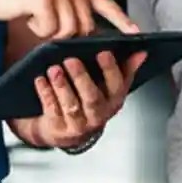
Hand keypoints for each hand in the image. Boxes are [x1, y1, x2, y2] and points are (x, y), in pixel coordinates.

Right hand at [0, 0, 139, 37]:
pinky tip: (28, 17)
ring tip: (36, 18)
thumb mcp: (52, 1)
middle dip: (66, 34)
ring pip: (69, 30)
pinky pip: (50, 29)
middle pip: (85, 26)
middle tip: (44, 25)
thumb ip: (72, 10)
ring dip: (50, 32)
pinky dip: (38, 29)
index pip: (106, 3)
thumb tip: (90, 34)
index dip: (121, 20)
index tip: (136, 33)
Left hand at [10, 49, 147, 149]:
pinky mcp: (59, 129)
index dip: (110, 70)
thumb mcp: (108, 86)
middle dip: (81, 78)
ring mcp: (79, 125)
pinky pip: (52, 110)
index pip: (116, 86)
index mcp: (113, 101)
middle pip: (92, 98)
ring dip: (62, 86)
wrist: (66, 131)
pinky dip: (46, 94)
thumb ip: (124, 68)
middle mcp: (98, 116)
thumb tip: (141, 51)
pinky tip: (40, 80)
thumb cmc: (89, 101)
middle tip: (71, 59)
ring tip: (54, 69)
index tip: (103, 52)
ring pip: (71, 106)